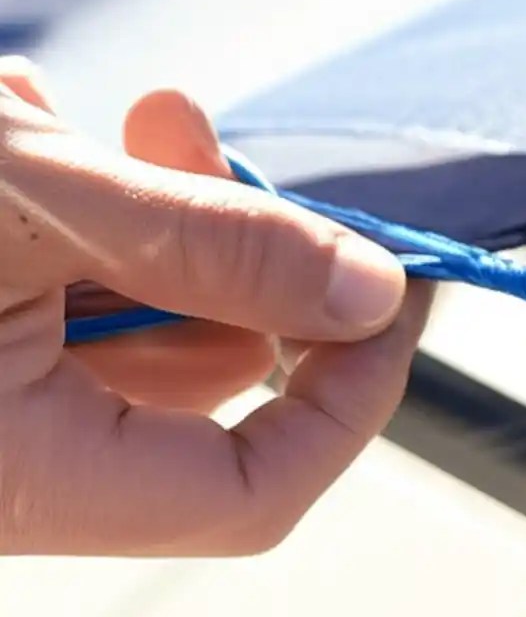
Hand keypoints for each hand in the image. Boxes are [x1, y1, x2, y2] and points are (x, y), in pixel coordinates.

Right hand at [0, 57, 429, 555]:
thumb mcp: (34, 203)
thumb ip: (209, 247)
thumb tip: (365, 287)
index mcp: (26, 478)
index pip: (252, 491)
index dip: (350, 399)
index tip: (394, 300)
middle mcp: (19, 466)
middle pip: (210, 383)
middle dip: (242, 254)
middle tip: (222, 154)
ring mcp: (7, 408)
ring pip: (154, 330)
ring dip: (170, 219)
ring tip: (141, 125)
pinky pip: (91, 302)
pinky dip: (108, 224)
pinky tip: (60, 142)